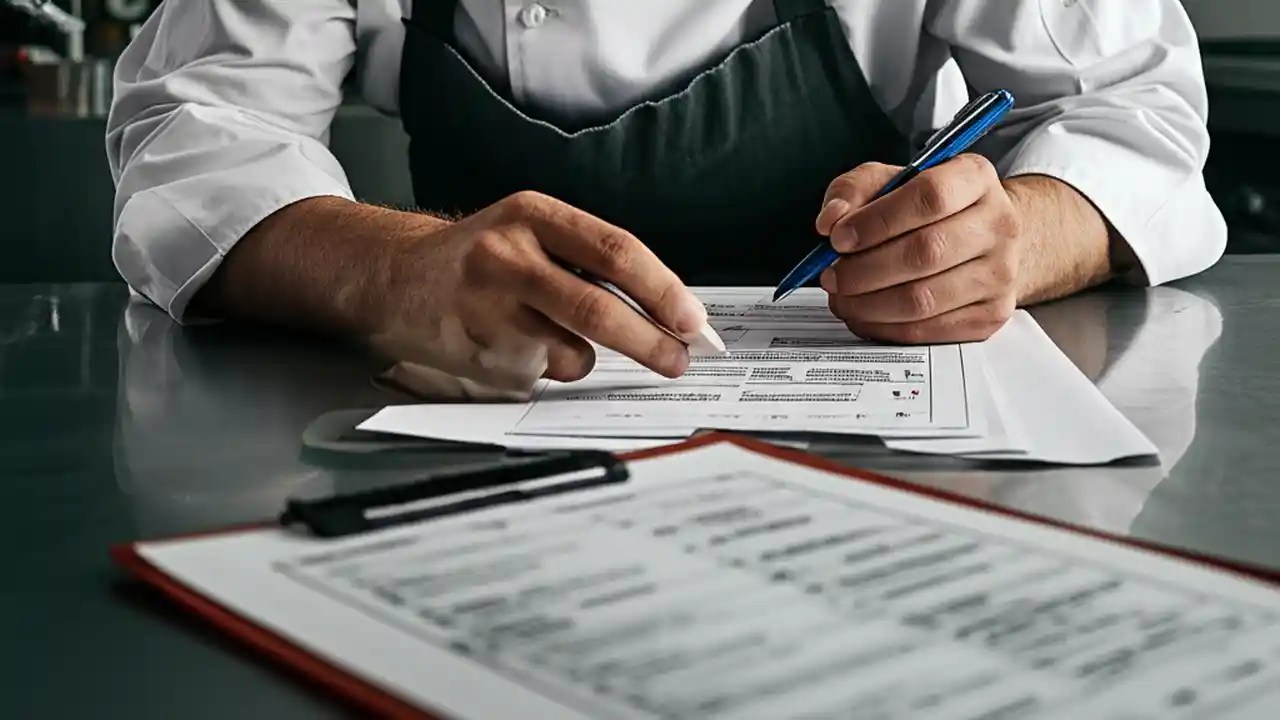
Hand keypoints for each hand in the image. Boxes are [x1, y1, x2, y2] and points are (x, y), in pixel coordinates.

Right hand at [369, 191, 704, 393]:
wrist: (395, 278)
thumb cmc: (484, 259)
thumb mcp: (532, 232)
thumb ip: (592, 261)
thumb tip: (670, 310)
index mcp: (532, 214)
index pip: (615, 251)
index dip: (662, 289)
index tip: (692, 319)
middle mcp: (506, 256)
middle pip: (597, 308)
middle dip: (650, 341)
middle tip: (678, 360)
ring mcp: (487, 308)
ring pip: (573, 351)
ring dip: (589, 359)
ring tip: (571, 344)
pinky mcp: (477, 353)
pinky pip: (541, 374)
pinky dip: (550, 369)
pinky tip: (519, 347)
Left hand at [815, 155, 1021, 343]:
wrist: (985, 239)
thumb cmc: (931, 209)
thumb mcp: (891, 181)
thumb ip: (855, 190)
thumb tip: (831, 219)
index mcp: (975, 179)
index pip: (929, 197)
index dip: (876, 221)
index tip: (838, 237)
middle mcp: (998, 225)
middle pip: (925, 253)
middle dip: (863, 270)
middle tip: (831, 276)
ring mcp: (999, 273)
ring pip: (924, 300)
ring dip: (868, 305)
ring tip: (842, 298)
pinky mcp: (991, 315)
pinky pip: (929, 330)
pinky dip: (886, 328)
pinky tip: (865, 315)